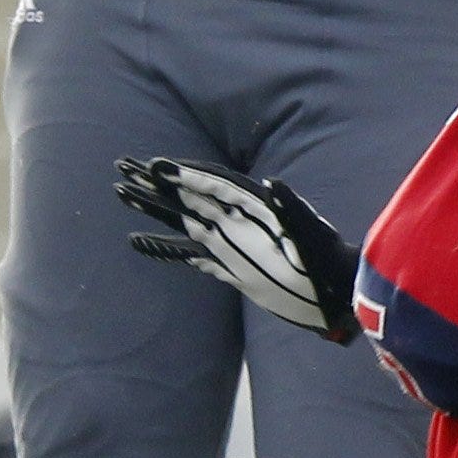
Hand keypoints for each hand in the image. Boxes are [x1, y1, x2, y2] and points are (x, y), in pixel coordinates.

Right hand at [116, 157, 361, 342]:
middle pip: (189, 194)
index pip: (214, 183)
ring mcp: (231, 243)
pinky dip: (165, 248)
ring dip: (153, 207)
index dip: (186, 172)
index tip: (155, 165)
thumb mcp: (313, 231)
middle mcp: (237, 220)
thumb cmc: (328, 258)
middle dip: (156, 182)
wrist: (335, 292)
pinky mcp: (230, 266)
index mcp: (254, 206)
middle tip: (121, 168)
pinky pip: (190, 253)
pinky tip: (140, 242)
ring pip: (183, 219)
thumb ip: (292, 206)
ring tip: (123, 194)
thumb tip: (273, 184)